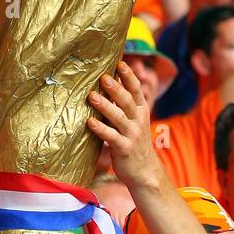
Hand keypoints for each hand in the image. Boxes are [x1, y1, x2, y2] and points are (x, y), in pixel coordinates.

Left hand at [87, 61, 157, 187]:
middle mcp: (138, 121)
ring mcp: (132, 135)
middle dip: (116, 88)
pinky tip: (89, 122)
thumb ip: (124, 104)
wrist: (144, 170)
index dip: (128, 76)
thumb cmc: (133, 141)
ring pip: (118, 117)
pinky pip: (111, 137)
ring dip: (105, 106)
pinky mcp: (124, 149)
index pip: (136, 90)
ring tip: (91, 96)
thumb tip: (109, 82)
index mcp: (141, 111)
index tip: (119, 63)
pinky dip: (100, 129)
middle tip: (103, 77)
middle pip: (127, 101)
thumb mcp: (134, 121)